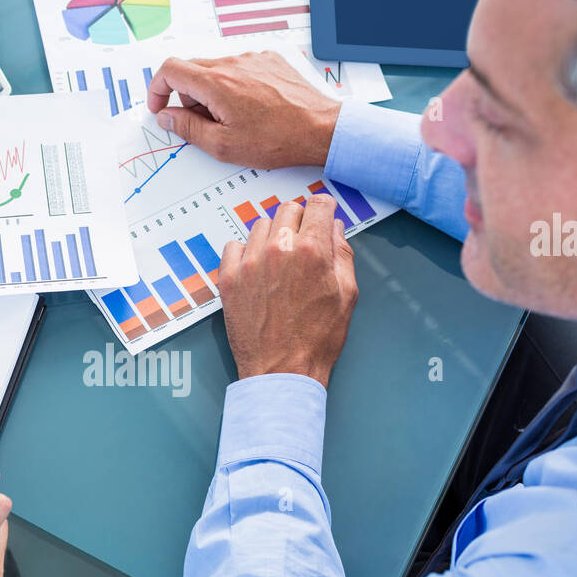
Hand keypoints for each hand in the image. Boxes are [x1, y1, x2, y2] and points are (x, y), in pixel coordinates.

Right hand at [146, 50, 340, 168]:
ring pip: (216, 70)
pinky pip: (240, 68)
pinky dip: (235, 85)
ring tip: (234, 119)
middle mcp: (233, 63)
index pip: (170, 69)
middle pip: (191, 69)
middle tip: (203, 123)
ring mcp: (253, 59)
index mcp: (217, 83)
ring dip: (213, 92)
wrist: (320, 129)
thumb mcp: (223, 145)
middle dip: (187, 97)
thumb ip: (188, 128)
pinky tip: (252, 108)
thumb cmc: (277, 140)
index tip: (160, 107)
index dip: (157, 88)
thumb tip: (166, 117)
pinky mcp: (269, 60)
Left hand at [219, 194, 357, 387]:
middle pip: (288, 209)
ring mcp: (250, 263)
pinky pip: (233, 246)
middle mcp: (279, 250)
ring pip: (261, 225)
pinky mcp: (229, 278)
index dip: (324, 209)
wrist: (281, 371)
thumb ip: (342, 254)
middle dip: (299, 220)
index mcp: (312, 251)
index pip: (318, 205)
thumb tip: (335, 228)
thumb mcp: (347, 295)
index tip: (322, 216)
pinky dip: (245, 252)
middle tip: (303, 243)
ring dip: (272, 235)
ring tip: (280, 261)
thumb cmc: (317, 340)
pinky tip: (256, 270)